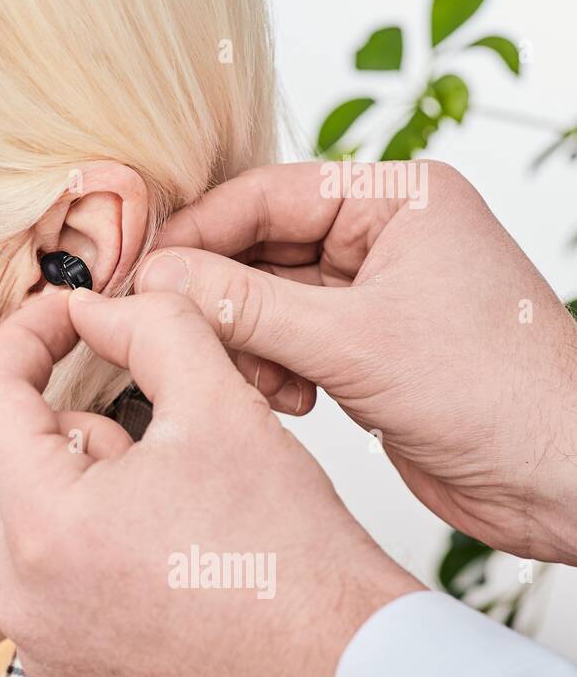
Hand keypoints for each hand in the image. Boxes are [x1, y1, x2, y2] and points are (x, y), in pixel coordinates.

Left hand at [0, 288, 420, 676]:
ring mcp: (42, 642)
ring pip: (16, 519)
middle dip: (48, 412)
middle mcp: (22, 598)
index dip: (24, 341)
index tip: (62, 314)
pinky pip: (40, 575)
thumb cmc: (291, 553)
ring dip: (69, 477)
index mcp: (45, 530)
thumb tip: (91, 307)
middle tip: (127, 399)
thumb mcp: (220, 404)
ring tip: (163, 487)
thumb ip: (150, 329)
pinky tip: (155, 539)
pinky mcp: (68, 669)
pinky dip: (78, 536)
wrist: (347, 670)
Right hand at [149, 160, 576, 563]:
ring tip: (256, 380)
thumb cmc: (500, 396)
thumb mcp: (352, 343)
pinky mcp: (365, 346)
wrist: (563, 480)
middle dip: (219, 296)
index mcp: (397, 200)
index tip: (142, 271)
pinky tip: (289, 400)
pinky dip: (271, 369)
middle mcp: (383, 238)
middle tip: (171, 330)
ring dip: (245, 341)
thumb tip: (160, 276)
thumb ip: (246, 306)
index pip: (266, 195)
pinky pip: (286, 341)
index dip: (198, 233)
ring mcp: (373, 294)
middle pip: (260, 247)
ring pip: (267, 299)